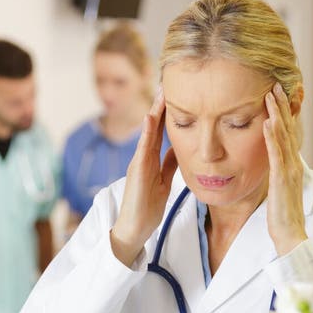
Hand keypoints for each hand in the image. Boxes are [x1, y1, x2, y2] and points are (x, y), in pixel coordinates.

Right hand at [111, 87, 177, 266]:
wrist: (134, 229)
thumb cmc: (147, 209)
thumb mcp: (164, 182)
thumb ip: (169, 165)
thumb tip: (178, 149)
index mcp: (151, 160)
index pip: (160, 131)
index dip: (168, 114)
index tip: (176, 95)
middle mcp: (143, 157)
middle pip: (154, 126)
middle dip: (161, 105)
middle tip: (168, 83)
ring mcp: (138, 163)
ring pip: (148, 132)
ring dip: (154, 112)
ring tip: (161, 92)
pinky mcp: (136, 171)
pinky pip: (143, 148)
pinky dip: (147, 132)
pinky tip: (151, 117)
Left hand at [263, 83, 307, 255]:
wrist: (290, 235)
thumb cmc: (282, 216)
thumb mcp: (279, 191)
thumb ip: (276, 175)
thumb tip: (271, 166)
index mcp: (291, 166)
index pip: (288, 134)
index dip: (283, 114)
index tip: (277, 95)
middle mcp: (293, 165)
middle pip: (287, 129)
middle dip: (281, 106)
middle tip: (275, 84)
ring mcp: (289, 171)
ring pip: (283, 137)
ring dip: (277, 114)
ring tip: (271, 95)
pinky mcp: (281, 180)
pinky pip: (277, 155)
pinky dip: (273, 137)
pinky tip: (268, 123)